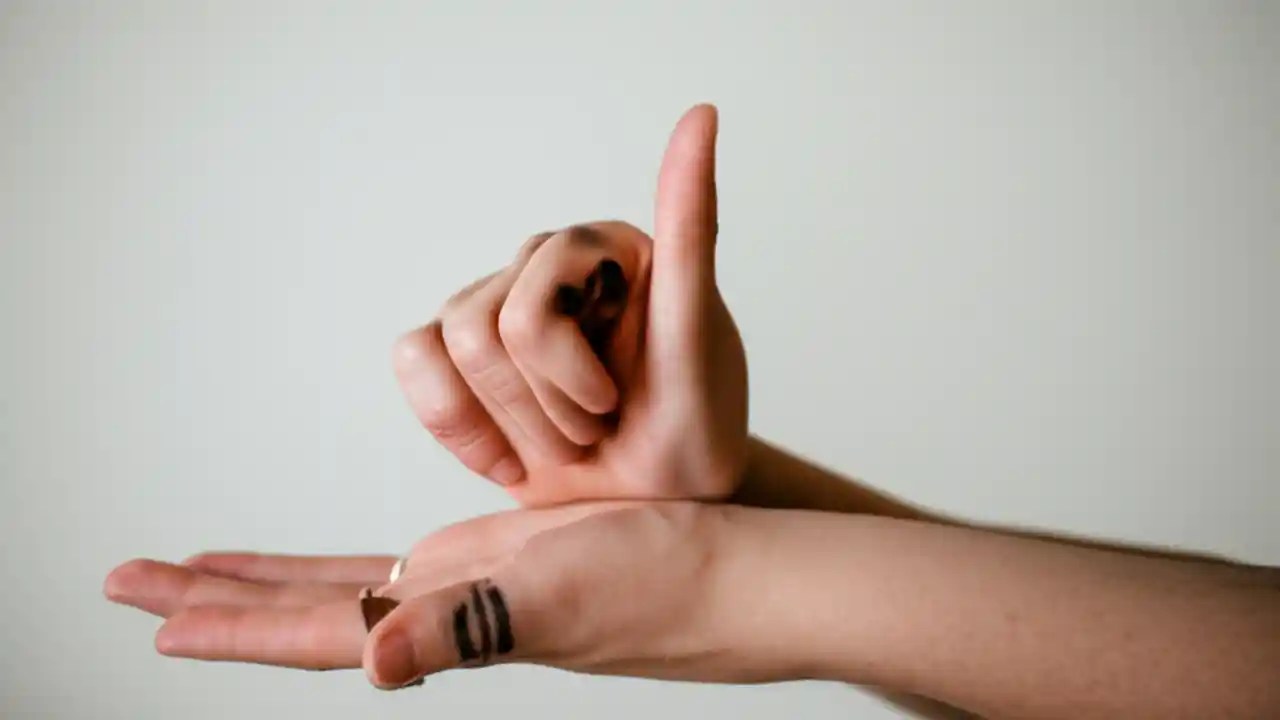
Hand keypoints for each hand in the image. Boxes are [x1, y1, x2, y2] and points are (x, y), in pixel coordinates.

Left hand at [103, 502, 794, 686]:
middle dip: (218, 596)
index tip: (155, 613)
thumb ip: (463, 627)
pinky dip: (345, 558)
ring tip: (204, 571)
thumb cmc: (653, 587)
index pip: (314, 626)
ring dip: (266, 578)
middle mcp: (438, 606)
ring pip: (341, 581)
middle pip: (304, 606)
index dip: (233, 623)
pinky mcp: (494, 558)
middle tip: (132, 582)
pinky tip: (333, 565)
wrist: (718, 573)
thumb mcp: (552, 598)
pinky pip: (395, 556)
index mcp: (441, 618)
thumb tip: (372, 661)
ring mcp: (464, 583)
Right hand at [392, 105, 747, 505]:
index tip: (616, 405)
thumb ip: (691, 225)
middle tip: (598, 430)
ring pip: (447, 351)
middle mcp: (545, 263)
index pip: (535, 304)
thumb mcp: (697, 335)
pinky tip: (509, 459)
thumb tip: (703, 112)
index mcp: (603, 245)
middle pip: (485, 331)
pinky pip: (413, 362)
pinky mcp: (460, 353)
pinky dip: (456, 426)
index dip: (566, 372)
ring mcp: (496, 304)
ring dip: (511, 423)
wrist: (661, 502)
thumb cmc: (691, 425)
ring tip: (567, 442)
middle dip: (543, 408)